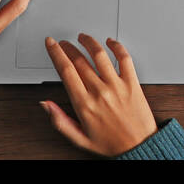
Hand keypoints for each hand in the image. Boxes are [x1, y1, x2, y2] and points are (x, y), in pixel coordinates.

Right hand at [41, 34, 158, 156]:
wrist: (138, 146)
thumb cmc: (110, 143)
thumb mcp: (78, 138)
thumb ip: (60, 120)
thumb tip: (46, 103)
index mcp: (84, 104)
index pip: (65, 70)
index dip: (56, 53)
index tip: (51, 44)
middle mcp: (99, 92)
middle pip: (79, 60)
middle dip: (68, 47)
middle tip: (63, 42)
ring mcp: (116, 85)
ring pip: (100, 55)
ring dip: (89, 42)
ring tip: (82, 37)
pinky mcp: (132, 83)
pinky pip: (125, 58)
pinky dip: (117, 46)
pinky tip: (110, 42)